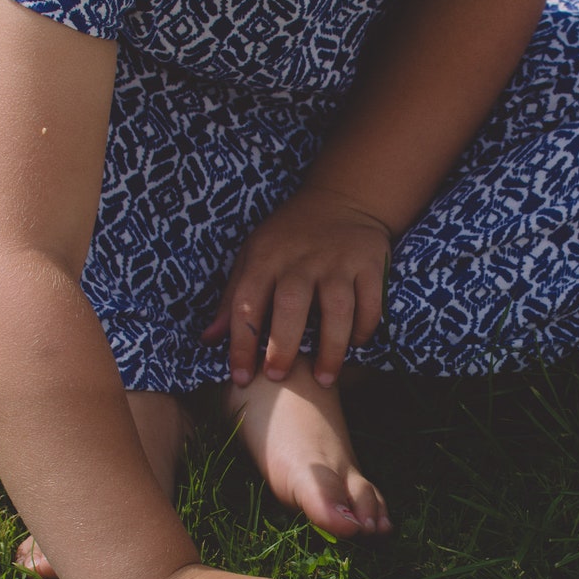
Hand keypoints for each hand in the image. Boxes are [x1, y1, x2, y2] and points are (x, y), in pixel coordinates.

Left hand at [203, 187, 390, 387]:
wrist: (341, 199)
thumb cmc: (289, 236)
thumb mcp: (253, 255)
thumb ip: (233, 298)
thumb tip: (208, 341)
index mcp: (266, 257)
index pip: (247, 303)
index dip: (241, 344)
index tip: (242, 378)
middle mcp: (302, 259)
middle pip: (291, 306)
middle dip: (283, 346)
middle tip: (279, 377)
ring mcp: (339, 261)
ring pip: (337, 308)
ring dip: (331, 348)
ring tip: (324, 379)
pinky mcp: (370, 263)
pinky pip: (370, 302)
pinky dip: (363, 329)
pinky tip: (354, 345)